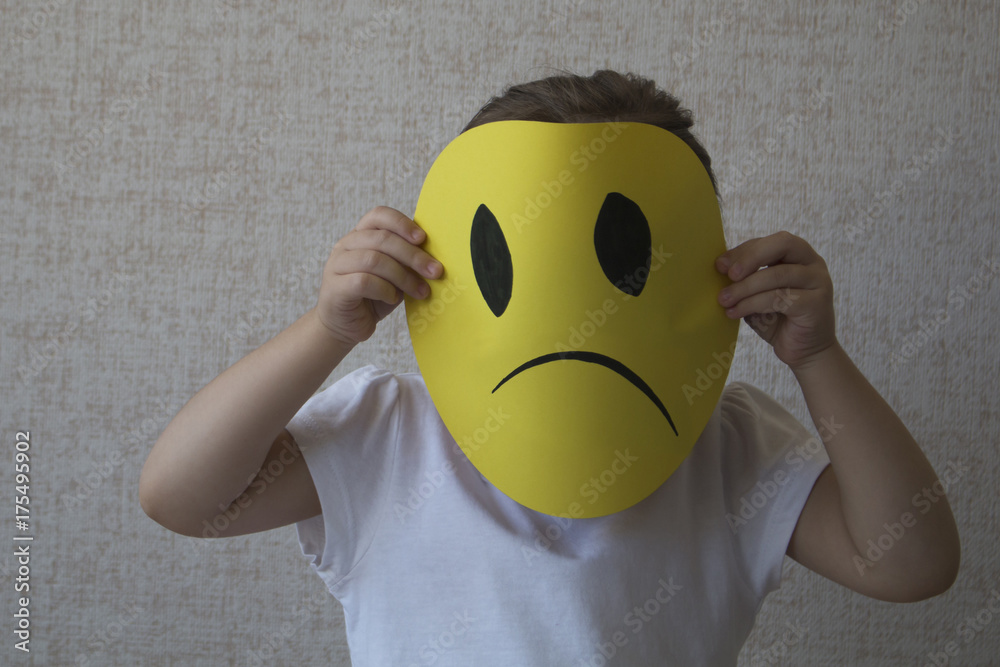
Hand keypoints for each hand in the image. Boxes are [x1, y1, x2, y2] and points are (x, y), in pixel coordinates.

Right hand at [316, 206, 441, 345]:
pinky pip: (364, 281)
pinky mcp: (335, 288)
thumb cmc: (373, 298)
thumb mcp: (394, 275)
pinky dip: (385, 290)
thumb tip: (434, 258)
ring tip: (420, 291)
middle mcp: (345, 245)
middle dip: (413, 255)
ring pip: (374, 260)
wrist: (347, 327)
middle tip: (435, 271)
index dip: (402, 223)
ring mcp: (336, 265)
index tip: (423, 239)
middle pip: (381, 239)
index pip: (378, 215)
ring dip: (403, 276)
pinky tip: (393, 299)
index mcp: (360, 236)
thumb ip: (405, 261)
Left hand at [714, 231, 836, 370]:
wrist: (805, 352)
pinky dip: (753, 304)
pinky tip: (735, 313)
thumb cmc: (778, 320)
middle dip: (750, 258)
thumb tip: (719, 268)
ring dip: (745, 288)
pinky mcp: (816, 303)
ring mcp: (818, 282)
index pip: (771, 242)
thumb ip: (746, 279)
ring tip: (724, 300)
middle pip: (783, 245)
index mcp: (799, 255)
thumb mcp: (757, 295)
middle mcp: (813, 263)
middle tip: (729, 275)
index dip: (744, 250)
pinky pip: (780, 298)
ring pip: (777, 275)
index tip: (720, 265)